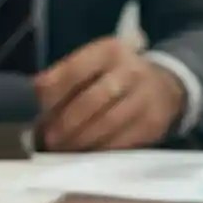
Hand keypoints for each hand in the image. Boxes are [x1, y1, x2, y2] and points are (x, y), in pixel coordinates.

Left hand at [36, 38, 186, 151]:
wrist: (166, 86)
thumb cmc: (117, 76)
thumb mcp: (94, 64)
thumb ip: (66, 76)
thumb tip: (36, 94)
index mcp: (109, 50)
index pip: (75, 70)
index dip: (53, 92)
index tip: (39, 109)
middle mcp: (130, 70)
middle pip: (91, 100)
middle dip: (66, 123)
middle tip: (49, 139)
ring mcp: (145, 97)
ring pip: (107, 123)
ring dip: (80, 140)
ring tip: (64, 148)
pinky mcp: (153, 123)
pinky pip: (122, 141)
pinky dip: (99, 149)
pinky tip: (86, 152)